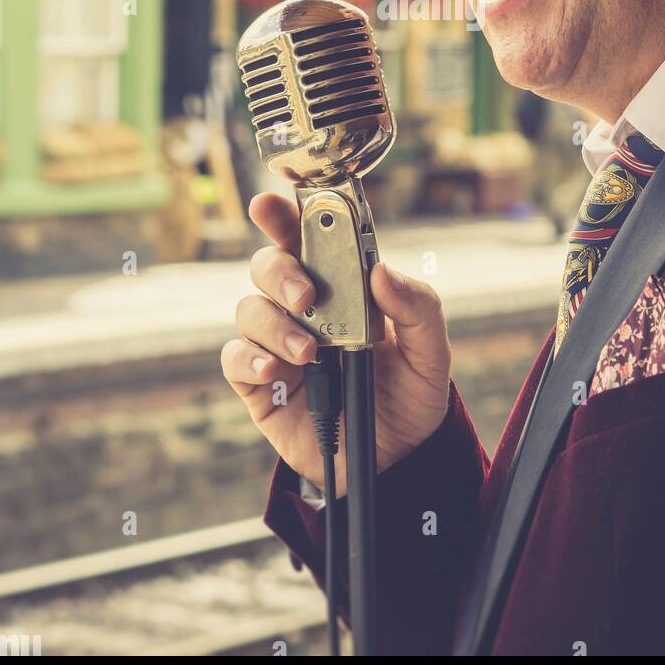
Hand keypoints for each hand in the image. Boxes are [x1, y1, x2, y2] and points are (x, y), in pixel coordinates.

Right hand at [221, 192, 451, 492]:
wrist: (398, 462)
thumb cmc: (411, 396)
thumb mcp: (431, 351)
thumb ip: (418, 307)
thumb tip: (382, 272)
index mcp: (342, 287)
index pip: (307, 237)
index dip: (284, 214)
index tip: (271, 202)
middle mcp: (304, 309)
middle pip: (267, 265)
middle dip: (280, 270)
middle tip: (307, 296)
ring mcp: (277, 345)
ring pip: (248, 309)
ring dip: (274, 324)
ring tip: (308, 352)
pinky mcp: (260, 385)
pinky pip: (233, 359)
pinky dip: (248, 358)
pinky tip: (275, 370)